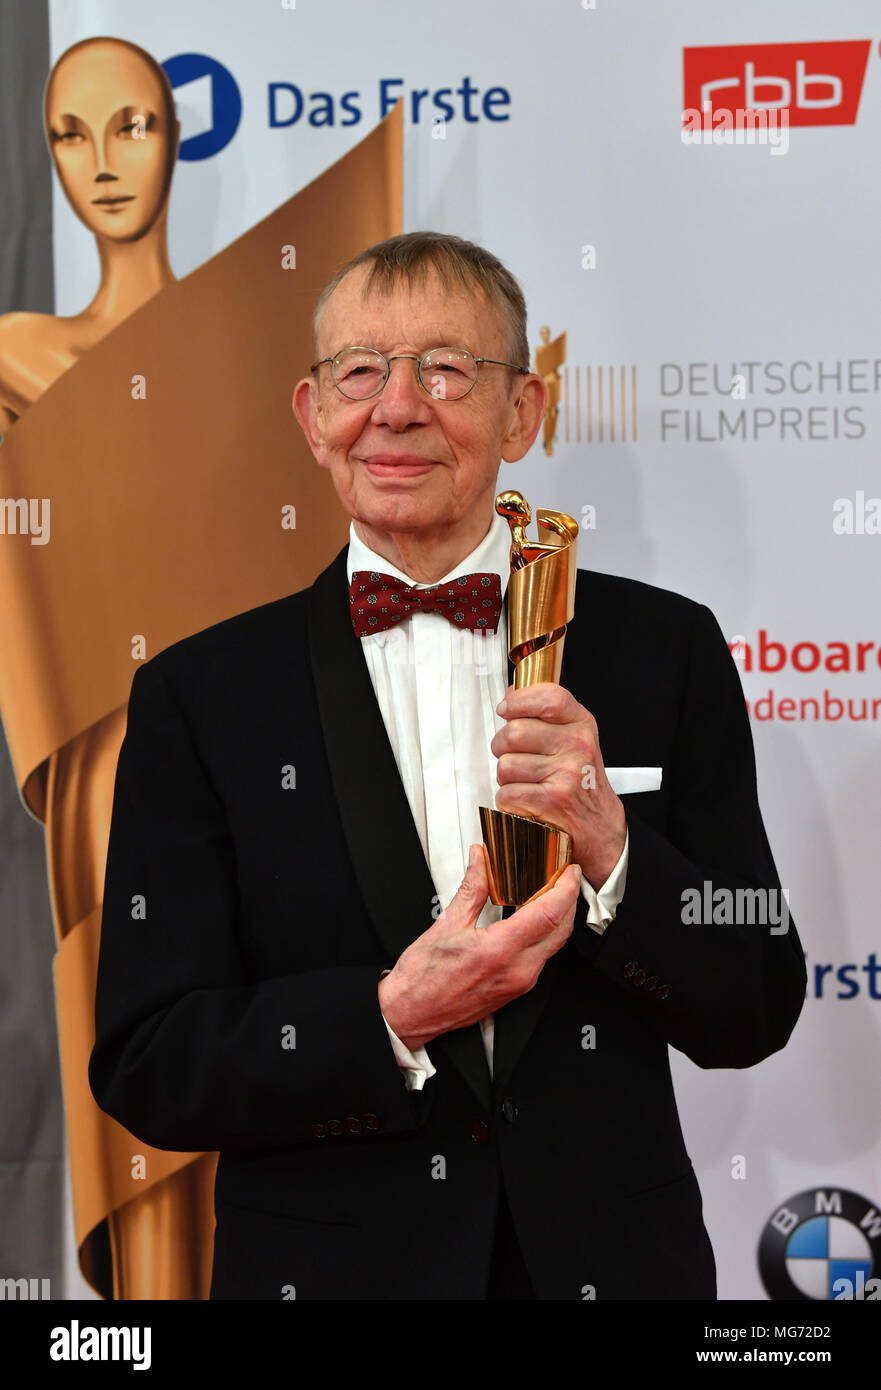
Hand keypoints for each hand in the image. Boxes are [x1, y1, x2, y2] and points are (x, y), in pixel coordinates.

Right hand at [377, 845, 581, 1050]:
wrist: (411, 1013)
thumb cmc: (422, 978)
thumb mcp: (447, 923)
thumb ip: (472, 888)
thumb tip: (481, 860)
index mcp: (500, 951)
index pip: (549, 914)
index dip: (565, 889)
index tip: (568, 872)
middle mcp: (517, 971)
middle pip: (561, 930)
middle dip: (570, 901)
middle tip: (566, 878)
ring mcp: (520, 983)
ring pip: (555, 946)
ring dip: (560, 918)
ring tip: (554, 895)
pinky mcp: (516, 990)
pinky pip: (542, 958)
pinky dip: (547, 936)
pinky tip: (537, 922)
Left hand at [491, 682, 626, 889]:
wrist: (601, 828)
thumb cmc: (582, 782)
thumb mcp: (574, 739)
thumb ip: (545, 716)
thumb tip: (513, 694)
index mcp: (582, 725)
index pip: (549, 697)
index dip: (519, 700)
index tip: (506, 709)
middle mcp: (577, 746)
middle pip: (514, 732)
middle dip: (502, 747)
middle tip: (514, 756)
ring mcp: (566, 774)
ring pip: (505, 765)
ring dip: (506, 778)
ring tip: (526, 782)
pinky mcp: (551, 801)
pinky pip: (506, 793)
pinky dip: (509, 801)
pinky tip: (526, 800)